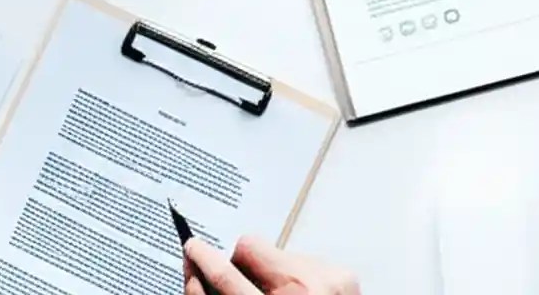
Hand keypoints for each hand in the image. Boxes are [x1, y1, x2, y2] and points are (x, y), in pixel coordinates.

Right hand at [184, 236, 358, 294]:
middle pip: (250, 248)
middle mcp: (306, 291)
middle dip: (240, 263)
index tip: (194, 249)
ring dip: (272, 273)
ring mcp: (329, 281)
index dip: (203, 260)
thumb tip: (196, 274)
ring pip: (277, 253)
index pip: (226, 276)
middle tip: (241, 278)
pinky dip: (297, 276)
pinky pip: (303, 260)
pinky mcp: (344, 276)